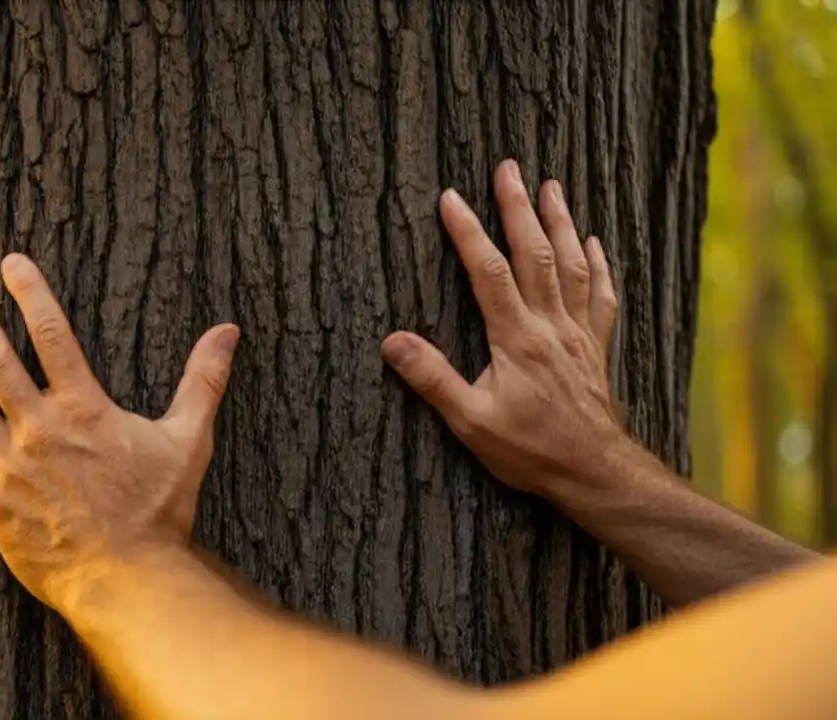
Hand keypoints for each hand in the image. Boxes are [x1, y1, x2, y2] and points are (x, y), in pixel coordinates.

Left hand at [0, 254, 239, 611]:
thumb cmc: (159, 511)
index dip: (29, 292)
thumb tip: (228, 331)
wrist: (127, 579)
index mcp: (83, 409)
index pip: (51, 333)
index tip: (10, 263)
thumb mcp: (189, 440)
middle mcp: (39, 430)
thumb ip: (203, 381)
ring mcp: (11, 468)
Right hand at [381, 160, 624, 496]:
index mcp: (516, 339)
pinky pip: (599, 295)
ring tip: (551, 186)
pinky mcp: (594, 348)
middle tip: (509, 168)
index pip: (487, 272)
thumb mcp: (470, 423)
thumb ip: (433, 379)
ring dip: (560, 222)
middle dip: (519, 207)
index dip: (468, 232)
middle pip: (534, 253)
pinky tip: (593, 243)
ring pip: (570, 265)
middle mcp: (550, 326)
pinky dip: (597, 264)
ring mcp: (577, 334)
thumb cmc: (530, 451)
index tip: (450, 197)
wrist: (594, 472)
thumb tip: (392, 342)